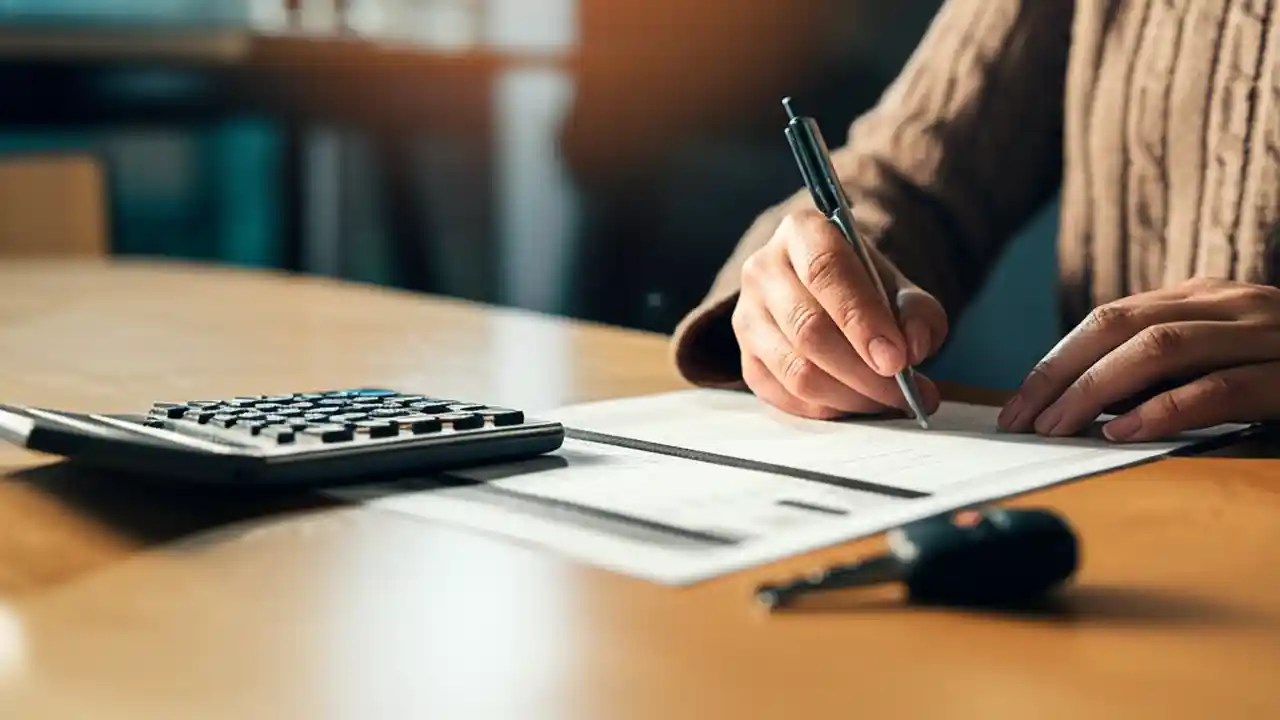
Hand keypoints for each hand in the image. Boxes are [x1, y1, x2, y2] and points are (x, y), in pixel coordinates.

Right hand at [732, 208, 947, 418]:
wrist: (820, 292)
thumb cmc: (861, 286)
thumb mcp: (897, 284)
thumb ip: (917, 312)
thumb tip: (913, 348)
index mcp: (801, 232)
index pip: (825, 271)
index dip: (862, 319)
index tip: (896, 360)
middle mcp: (763, 269)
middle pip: (808, 329)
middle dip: (862, 371)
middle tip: (902, 392)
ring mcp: (747, 317)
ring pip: (796, 371)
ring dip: (849, 396)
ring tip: (886, 401)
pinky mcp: (747, 358)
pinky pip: (785, 396)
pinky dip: (827, 409)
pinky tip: (855, 403)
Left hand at [998, 278, 1279, 441]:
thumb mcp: (1227, 360)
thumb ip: (1168, 370)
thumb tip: (1085, 408)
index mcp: (1209, 297)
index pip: (1109, 319)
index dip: (1054, 362)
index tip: (1016, 407)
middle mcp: (1234, 304)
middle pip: (1120, 326)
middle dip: (1059, 374)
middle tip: (1021, 421)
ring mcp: (1269, 333)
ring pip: (1159, 347)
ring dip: (1096, 390)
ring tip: (1058, 429)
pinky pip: (1221, 386)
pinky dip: (1166, 409)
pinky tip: (1126, 432)